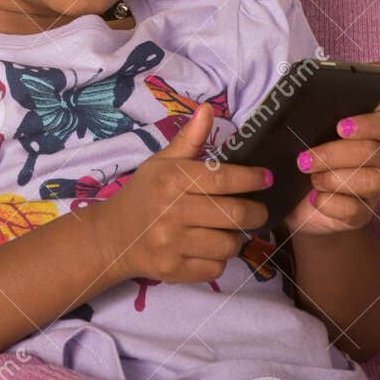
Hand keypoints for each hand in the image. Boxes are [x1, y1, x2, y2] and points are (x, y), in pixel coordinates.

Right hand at [89, 105, 269, 281]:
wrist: (112, 236)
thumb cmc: (143, 194)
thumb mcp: (161, 163)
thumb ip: (189, 139)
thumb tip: (207, 109)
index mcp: (171, 179)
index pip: (223, 178)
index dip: (251, 178)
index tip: (267, 178)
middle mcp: (171, 211)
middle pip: (234, 214)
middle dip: (255, 212)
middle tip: (259, 210)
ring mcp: (172, 244)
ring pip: (229, 244)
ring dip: (236, 238)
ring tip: (228, 229)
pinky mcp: (173, 270)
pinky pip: (216, 268)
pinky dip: (219, 259)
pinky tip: (209, 247)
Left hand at [281, 116, 379, 236]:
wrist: (298, 205)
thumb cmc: (307, 164)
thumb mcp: (308, 143)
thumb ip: (316, 130)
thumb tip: (305, 124)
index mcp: (369, 135)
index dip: (368, 123)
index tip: (341, 127)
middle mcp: (377, 159)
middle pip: (371, 151)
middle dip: (333, 154)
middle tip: (304, 161)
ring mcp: (373, 188)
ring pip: (371, 180)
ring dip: (334, 179)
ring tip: (312, 180)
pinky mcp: (363, 213)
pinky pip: (354, 208)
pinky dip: (329, 203)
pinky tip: (315, 199)